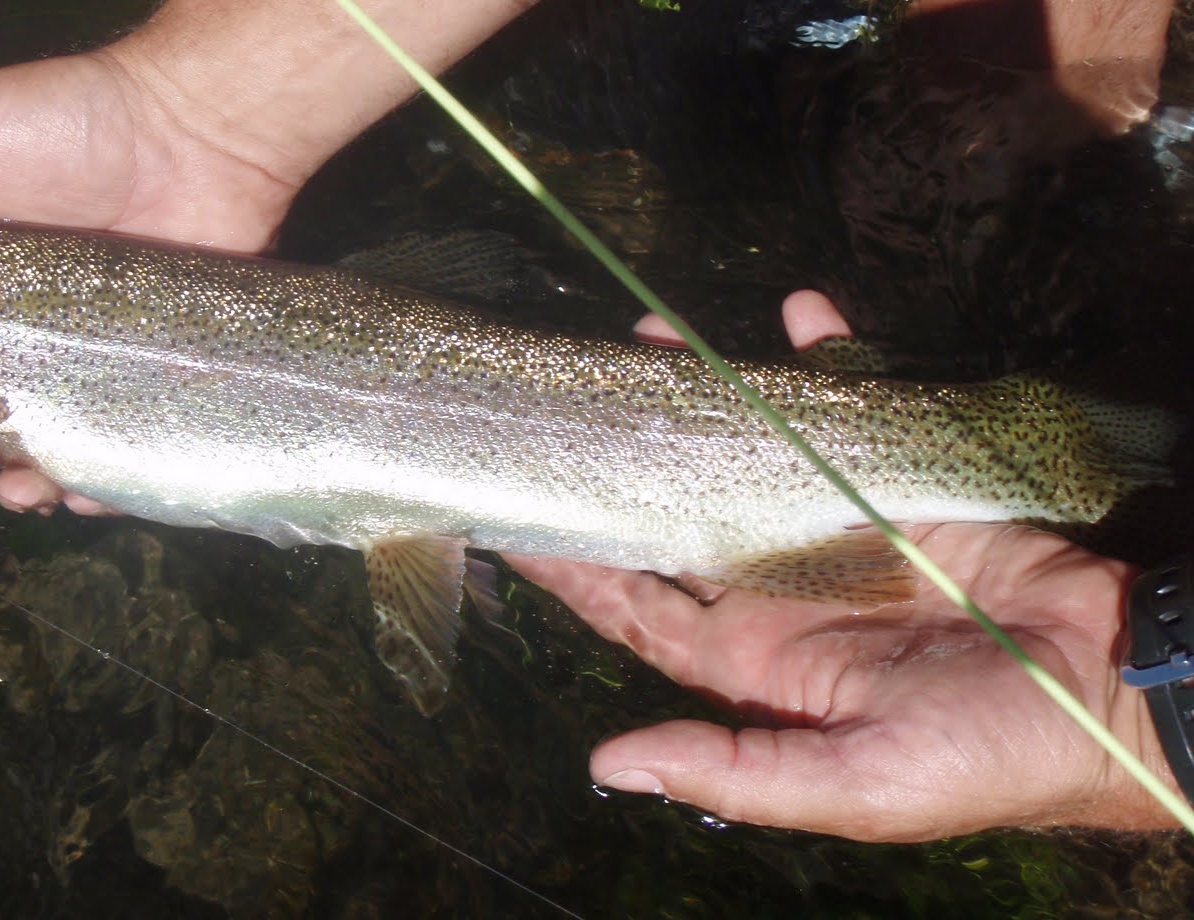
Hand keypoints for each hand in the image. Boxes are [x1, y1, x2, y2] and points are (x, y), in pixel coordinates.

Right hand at [0, 0, 531, 513]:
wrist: (195, 133)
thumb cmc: (64, 125)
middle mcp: (0, 336)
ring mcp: (71, 362)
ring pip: (24, 458)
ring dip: (7, 490)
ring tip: (11, 487)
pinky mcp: (138, 380)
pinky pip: (109, 456)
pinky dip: (91, 488)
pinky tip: (80, 491)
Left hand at [507, 291, 1178, 841]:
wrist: (1128, 687)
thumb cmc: (993, 755)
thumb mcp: (858, 786)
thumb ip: (733, 768)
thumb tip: (606, 763)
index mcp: (756, 658)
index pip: (637, 607)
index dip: (576, 569)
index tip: (513, 519)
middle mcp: (781, 583)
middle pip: (676, 510)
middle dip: (624, 457)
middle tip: (576, 392)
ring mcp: (837, 522)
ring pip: (746, 446)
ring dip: (707, 393)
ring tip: (659, 335)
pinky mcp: (901, 474)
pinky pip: (854, 403)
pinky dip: (827, 357)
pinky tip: (800, 313)